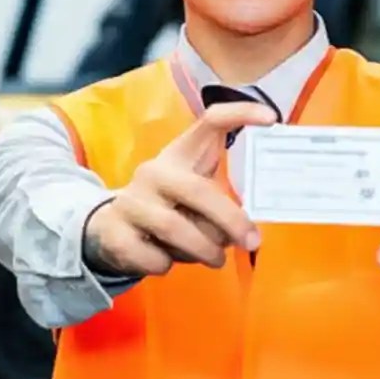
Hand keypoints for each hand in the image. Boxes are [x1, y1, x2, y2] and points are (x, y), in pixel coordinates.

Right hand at [83, 102, 274, 276]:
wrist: (108, 228)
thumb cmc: (165, 208)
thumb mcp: (189, 194)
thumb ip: (217, 201)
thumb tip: (248, 232)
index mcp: (178, 155)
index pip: (210, 122)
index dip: (240, 114)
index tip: (271, 118)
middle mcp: (153, 172)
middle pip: (198, 190)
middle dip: (230, 220)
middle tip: (251, 241)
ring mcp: (130, 201)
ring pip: (176, 228)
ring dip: (203, 250)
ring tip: (214, 258)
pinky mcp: (115, 233)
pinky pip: (154, 257)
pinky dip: (168, 265)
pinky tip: (166, 259)